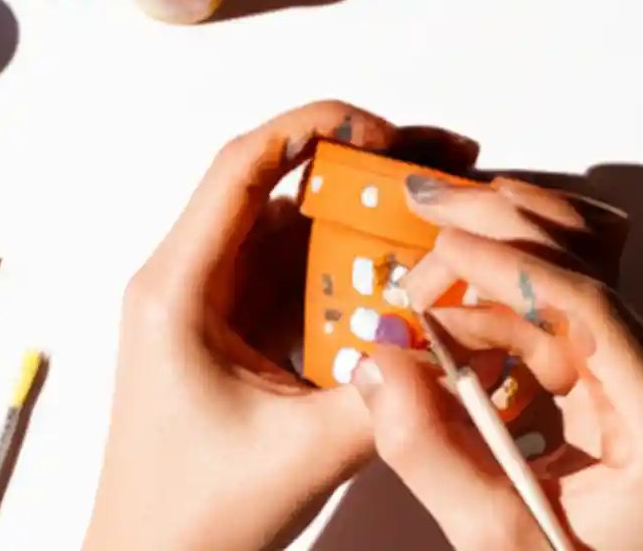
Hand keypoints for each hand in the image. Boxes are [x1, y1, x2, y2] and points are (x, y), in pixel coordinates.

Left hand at [83, 101, 405, 549]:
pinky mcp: (237, 339)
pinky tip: (405, 274)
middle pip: (280, 194)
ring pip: (294, 237)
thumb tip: (463, 343)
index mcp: (179, 290)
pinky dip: (350, 272)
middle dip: (360, 171)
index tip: (384, 131)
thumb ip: (391, 396)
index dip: (315, 131)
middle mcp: (191, 284)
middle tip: (439, 163)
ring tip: (436, 211)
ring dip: (360, 223)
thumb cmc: (190, 517)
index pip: (242, 170)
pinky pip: (299, 283)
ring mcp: (214, 311)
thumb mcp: (303, 452)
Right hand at [350, 177, 642, 550]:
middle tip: (423, 211)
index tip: (437, 239)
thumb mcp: (504, 545)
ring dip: (488, 274)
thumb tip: (377, 366)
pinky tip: (442, 323)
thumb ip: (435, 455)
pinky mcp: (604, 401)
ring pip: (562, 292)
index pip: (590, 303)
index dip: (507, 259)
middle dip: (498, 235)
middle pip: (583, 273)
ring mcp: (635, 389)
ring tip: (419, 276)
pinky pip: (547, 334)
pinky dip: (491, 319)